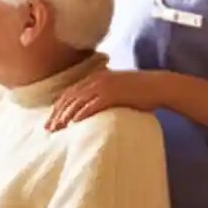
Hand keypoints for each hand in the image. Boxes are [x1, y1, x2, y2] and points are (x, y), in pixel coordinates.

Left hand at [46, 70, 161, 131]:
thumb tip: (87, 109)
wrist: (159, 85)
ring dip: (65, 116)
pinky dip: (82, 113)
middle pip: (69, 98)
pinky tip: (74, 123)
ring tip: (58, 128)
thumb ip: (99, 95)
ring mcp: (104, 86)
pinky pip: (93, 104)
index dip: (57, 108)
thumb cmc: (138, 91)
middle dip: (57, 114)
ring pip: (77, 102)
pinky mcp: (113, 94)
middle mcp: (95, 80)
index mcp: (93, 78)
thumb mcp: (114, 89)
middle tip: (48, 129)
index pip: (68, 94)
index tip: (50, 121)